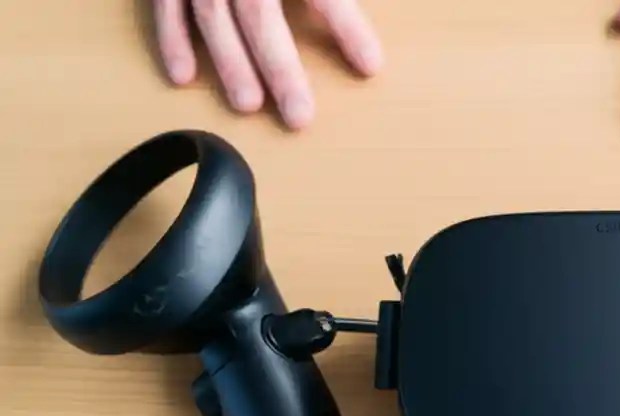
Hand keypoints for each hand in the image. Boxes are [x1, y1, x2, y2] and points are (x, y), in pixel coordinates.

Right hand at [153, 0, 383, 129]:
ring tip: (248, 106)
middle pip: (260, 12)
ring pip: (212, 14)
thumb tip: (362, 25)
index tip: (372, 66)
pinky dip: (171, 38)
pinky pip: (164, 2)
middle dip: (280, 66)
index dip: (347, 26)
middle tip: (300, 117)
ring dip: (228, 63)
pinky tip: (184, 77)